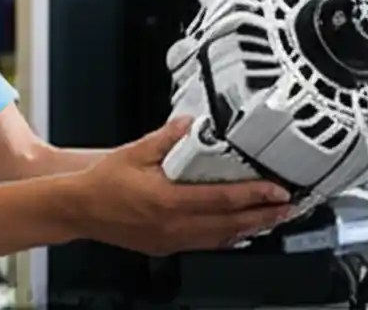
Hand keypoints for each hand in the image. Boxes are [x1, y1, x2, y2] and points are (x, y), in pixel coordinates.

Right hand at [70, 116, 293, 255]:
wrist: (78, 210)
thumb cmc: (103, 184)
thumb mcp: (134, 152)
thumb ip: (166, 138)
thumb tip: (189, 123)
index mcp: (168, 200)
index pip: (223, 199)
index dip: (254, 196)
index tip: (276, 191)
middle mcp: (174, 225)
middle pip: (230, 223)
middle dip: (263, 216)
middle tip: (288, 208)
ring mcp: (171, 238)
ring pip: (220, 237)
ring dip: (250, 228)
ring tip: (272, 219)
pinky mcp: (166, 245)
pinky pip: (205, 243)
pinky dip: (227, 237)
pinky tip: (239, 231)